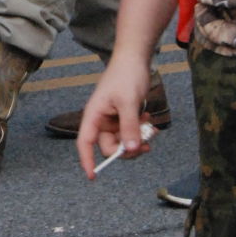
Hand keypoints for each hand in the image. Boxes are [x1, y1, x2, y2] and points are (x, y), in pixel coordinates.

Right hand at [76, 51, 155, 179]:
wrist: (135, 59)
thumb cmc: (126, 76)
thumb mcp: (128, 102)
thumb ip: (129, 127)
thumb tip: (130, 150)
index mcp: (94, 115)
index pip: (85, 142)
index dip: (87, 160)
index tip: (93, 176)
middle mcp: (101, 120)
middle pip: (110, 146)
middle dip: (128, 148)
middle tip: (145, 145)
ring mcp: (113, 120)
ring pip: (124, 142)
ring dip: (138, 139)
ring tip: (150, 128)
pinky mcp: (124, 117)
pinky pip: (132, 133)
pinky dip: (141, 131)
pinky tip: (148, 120)